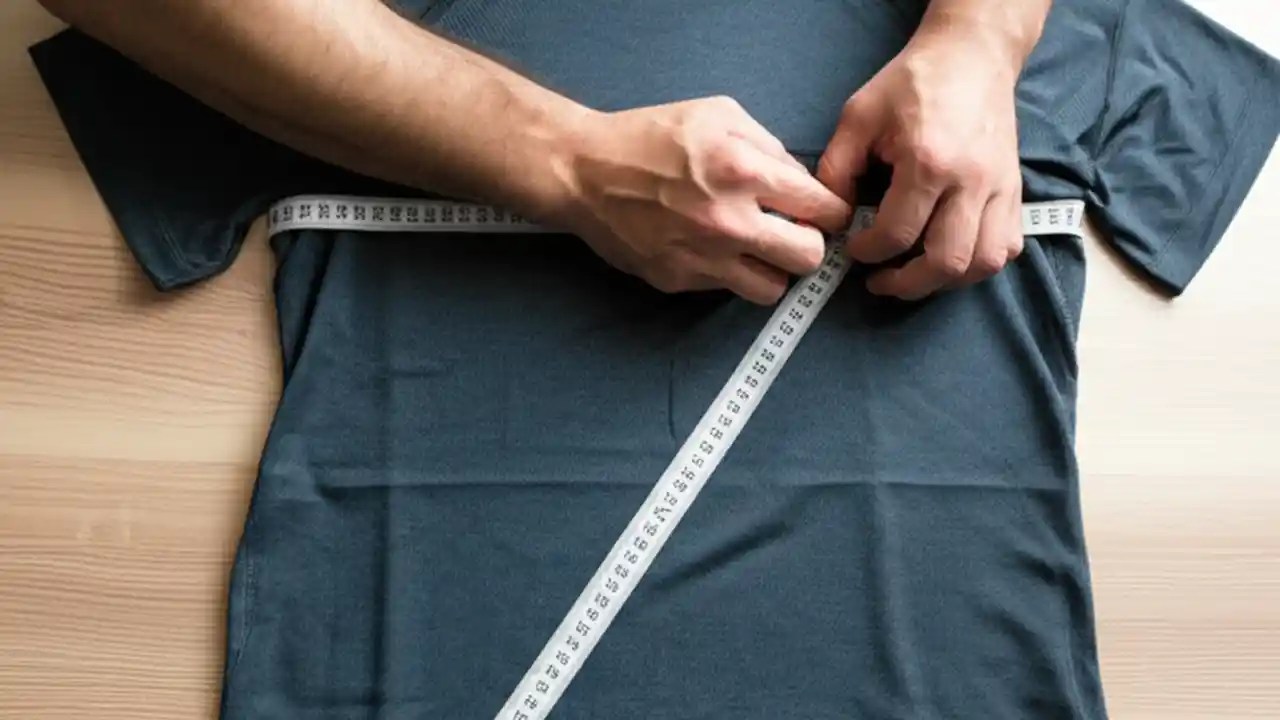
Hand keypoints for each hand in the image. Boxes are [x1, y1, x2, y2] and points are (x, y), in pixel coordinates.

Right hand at [559, 97, 851, 304]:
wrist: (584, 172)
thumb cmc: (649, 136)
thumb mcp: (717, 114)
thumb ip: (768, 145)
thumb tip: (797, 180)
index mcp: (744, 171)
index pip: (823, 209)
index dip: (833, 212)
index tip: (825, 214)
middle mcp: (729, 221)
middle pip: (808, 258)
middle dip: (809, 245)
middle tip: (794, 234)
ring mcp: (703, 257)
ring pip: (772, 288)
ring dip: (771, 269)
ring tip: (755, 249)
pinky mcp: (678, 280)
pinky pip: (725, 290)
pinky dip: (727, 273)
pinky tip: (709, 248)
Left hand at [817, 27, 1025, 299]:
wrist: (971, 55)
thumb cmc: (913, 83)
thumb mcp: (858, 116)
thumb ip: (836, 168)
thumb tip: (831, 216)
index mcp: (929, 162)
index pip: (897, 234)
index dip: (868, 252)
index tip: (853, 248)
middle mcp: (971, 181)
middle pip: (946, 261)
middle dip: (907, 284)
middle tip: (880, 280)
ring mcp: (1000, 187)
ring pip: (984, 262)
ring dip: (946, 280)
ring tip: (915, 274)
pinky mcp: (1014, 189)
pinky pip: (1007, 245)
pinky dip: (979, 262)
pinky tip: (952, 255)